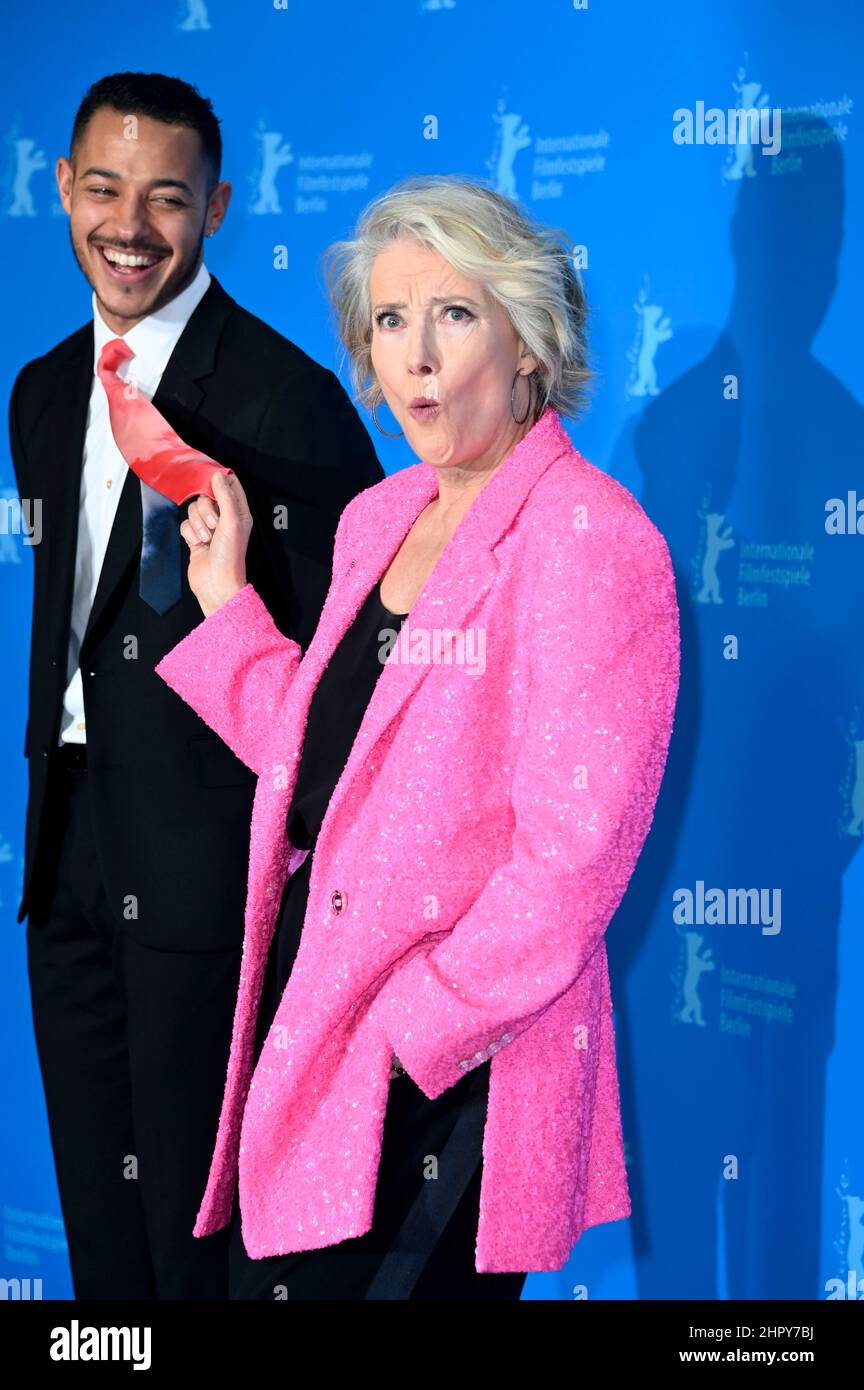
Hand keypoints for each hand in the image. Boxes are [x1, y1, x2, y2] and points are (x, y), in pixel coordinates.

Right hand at [180, 472, 252, 617]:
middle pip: (206, 496)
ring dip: (198, 523)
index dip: (220, 480)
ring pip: (193, 509)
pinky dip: (189, 533)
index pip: (230, 485)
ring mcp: (209, 528)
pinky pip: (185, 524)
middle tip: (214, 525)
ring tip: (207, 538)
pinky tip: (198, 544)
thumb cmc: (230, 557)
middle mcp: (224, 518)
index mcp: (239, 512)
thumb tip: (218, 475)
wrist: (216, 584)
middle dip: (206, 509)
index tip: (209, 479)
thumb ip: (225, 496)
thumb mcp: (232, 522)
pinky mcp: (195, 537)